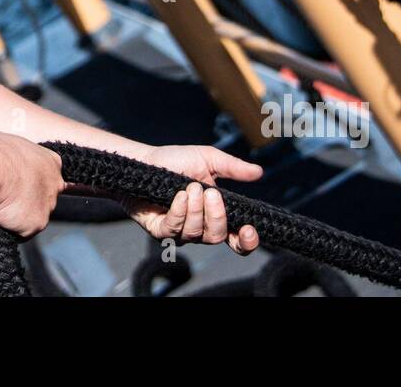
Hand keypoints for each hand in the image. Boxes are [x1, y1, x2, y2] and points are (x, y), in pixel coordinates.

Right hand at [0, 132, 65, 237]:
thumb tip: (5, 162)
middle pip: (45, 198)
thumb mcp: (10, 145)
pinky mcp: (38, 223)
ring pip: (35, 216)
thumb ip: (17, 157)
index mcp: (51, 162)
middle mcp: (55, 184)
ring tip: (0, 209)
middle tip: (8, 199)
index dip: (31, 182)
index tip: (18, 185)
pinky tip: (0, 220)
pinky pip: (24, 232)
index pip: (47, 177)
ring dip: (20, 216)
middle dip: (29, 201)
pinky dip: (12, 229)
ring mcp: (48, 205)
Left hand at [126, 144, 262, 254]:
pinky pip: (174, 230)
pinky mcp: (160, 231)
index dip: (246, 241)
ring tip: (189, 187)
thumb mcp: (207, 159)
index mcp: (214, 214)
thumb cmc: (174, 161)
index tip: (249, 229)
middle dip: (217, 215)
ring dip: (195, 209)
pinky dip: (179, 212)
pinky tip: (179, 196)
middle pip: (218, 237)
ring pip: (196, 234)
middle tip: (210, 193)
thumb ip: (232, 167)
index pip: (236, 239)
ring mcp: (179, 232)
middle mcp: (199, 228)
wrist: (141, 161)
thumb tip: (259, 172)